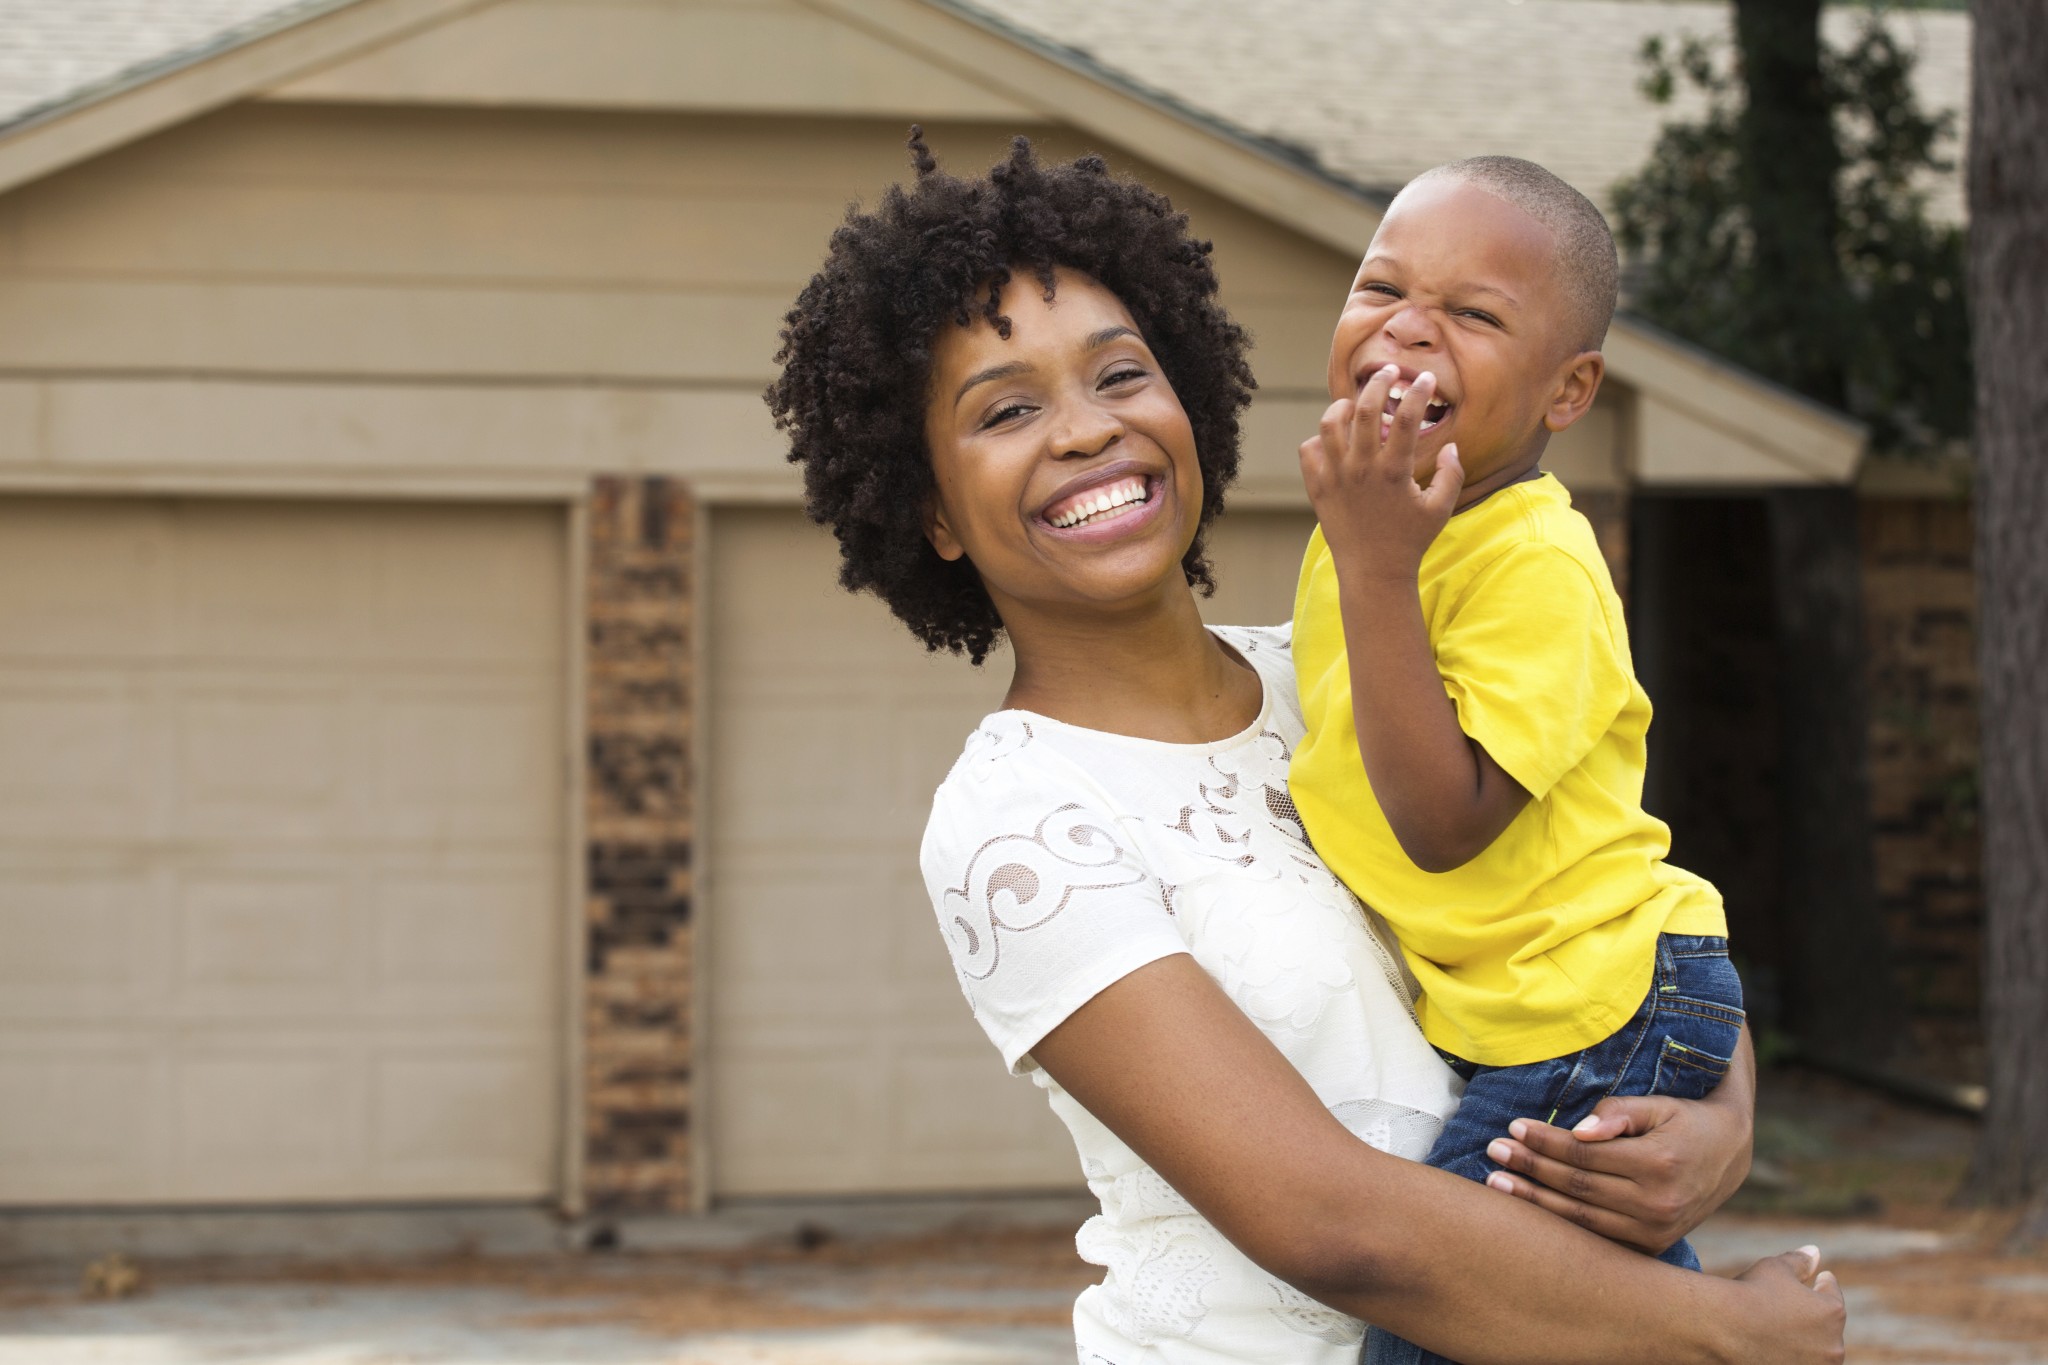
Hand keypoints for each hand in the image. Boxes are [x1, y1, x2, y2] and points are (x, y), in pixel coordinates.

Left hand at [1297, 364, 1463, 583]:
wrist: (1372, 572)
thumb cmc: (1409, 541)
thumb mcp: (1440, 509)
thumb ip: (1452, 474)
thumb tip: (1451, 445)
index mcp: (1394, 472)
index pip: (1408, 417)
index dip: (1418, 391)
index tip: (1424, 378)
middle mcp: (1362, 469)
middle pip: (1366, 408)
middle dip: (1379, 382)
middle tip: (1388, 373)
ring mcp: (1336, 477)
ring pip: (1329, 424)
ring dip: (1344, 407)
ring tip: (1356, 405)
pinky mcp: (1317, 488)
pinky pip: (1309, 450)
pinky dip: (1319, 440)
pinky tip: (1335, 441)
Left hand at [1481, 1091, 1749, 1254]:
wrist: (1729, 1157)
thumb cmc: (1684, 1121)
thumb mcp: (1659, 1105)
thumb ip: (1620, 1112)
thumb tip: (1580, 1130)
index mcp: (1659, 1165)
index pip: (1585, 1155)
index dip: (1546, 1141)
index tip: (1514, 1126)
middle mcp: (1658, 1205)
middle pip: (1577, 1187)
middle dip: (1530, 1167)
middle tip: (1492, 1150)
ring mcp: (1655, 1233)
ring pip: (1580, 1219)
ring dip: (1534, 1201)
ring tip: (1496, 1182)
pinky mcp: (1651, 1248)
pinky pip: (1596, 1239)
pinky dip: (1560, 1226)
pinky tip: (1529, 1212)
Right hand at [1726, 1245, 1846, 1362]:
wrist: (1721, 1331)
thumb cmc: (1749, 1294)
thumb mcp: (1775, 1268)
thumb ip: (1799, 1262)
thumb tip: (1815, 1252)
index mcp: (1832, 1312)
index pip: (1832, 1293)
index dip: (1823, 1283)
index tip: (1819, 1279)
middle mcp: (1832, 1345)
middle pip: (1827, 1327)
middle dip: (1813, 1317)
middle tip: (1793, 1308)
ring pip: (1816, 1351)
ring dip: (1804, 1340)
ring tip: (1779, 1331)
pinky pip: (1797, 1362)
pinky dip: (1789, 1356)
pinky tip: (1769, 1346)